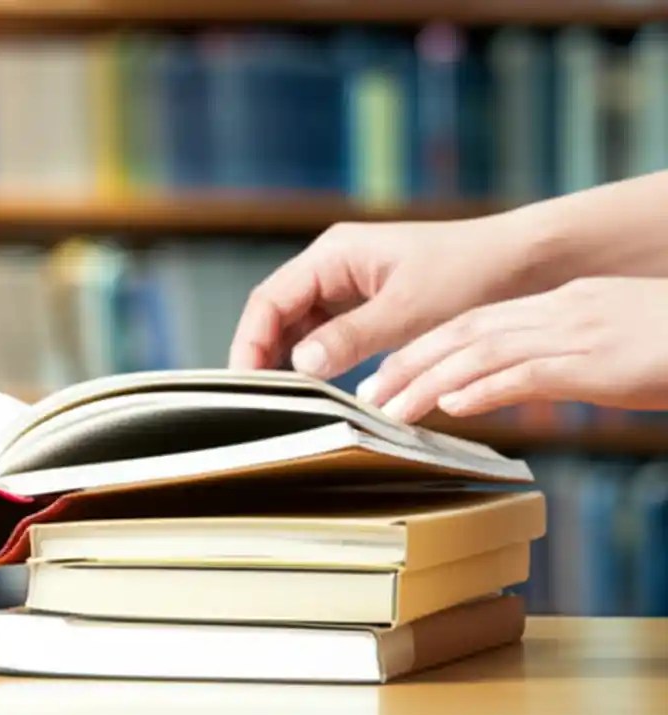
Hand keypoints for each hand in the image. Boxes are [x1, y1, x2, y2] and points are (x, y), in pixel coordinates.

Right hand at [229, 210, 560, 377]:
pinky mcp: (370, 306)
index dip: (249, 343)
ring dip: (290, 361)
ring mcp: (350, 285)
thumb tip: (300, 365)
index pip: (269, 300)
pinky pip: (329, 335)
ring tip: (284, 402)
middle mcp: (334, 265)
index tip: (244, 385)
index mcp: (333, 254)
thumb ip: (350, 338)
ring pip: (301, 327)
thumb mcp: (408, 311)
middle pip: (277, 313)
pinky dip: (320, 361)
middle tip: (257, 404)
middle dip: (262, 355)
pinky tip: (321, 389)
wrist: (526, 262)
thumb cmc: (472, 273)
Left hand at [361, 277, 667, 422]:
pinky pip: (528, 374)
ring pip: (482, 352)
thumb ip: (560, 360)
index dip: (426, 346)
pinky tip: (452, 407)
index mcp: (562, 303)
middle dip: (410, 362)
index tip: (389, 372)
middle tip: (370, 392)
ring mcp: (578, 332)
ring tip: (391, 408)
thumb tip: (512, 385)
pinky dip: (484, 389)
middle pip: (465, 331)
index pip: (477, 320)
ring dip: (429, 381)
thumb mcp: (610, 347)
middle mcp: (561, 310)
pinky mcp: (597, 361)